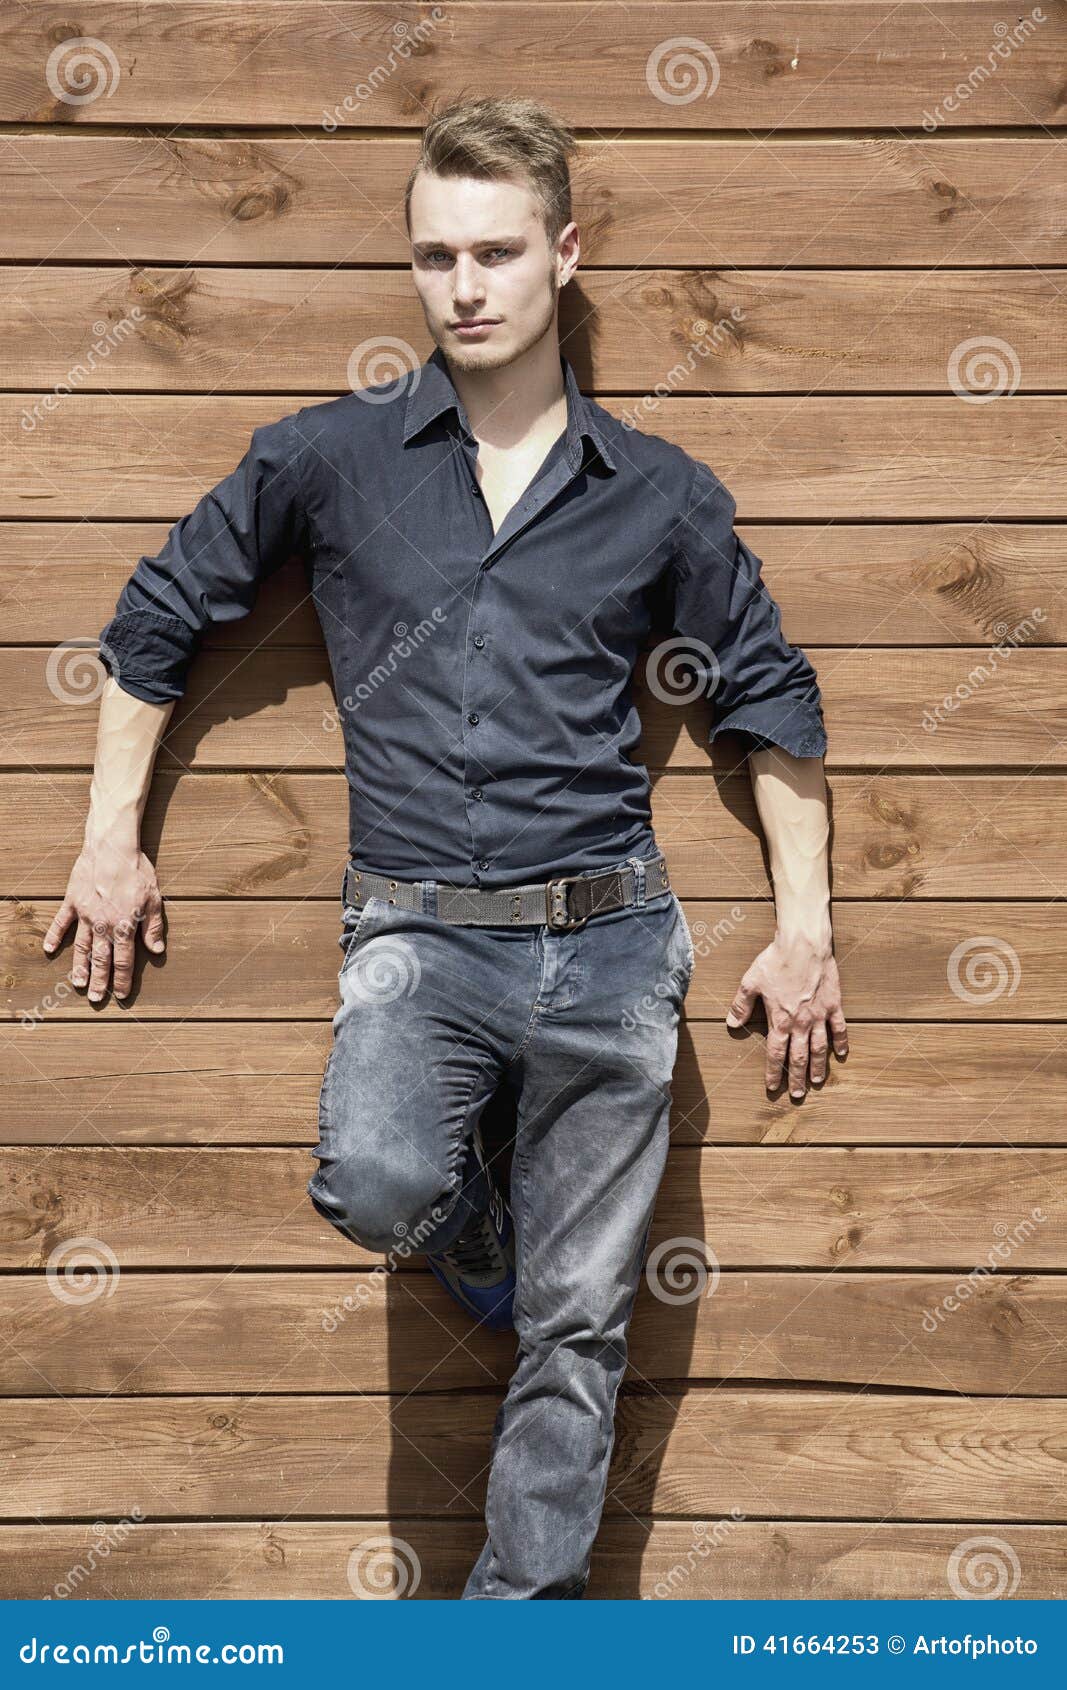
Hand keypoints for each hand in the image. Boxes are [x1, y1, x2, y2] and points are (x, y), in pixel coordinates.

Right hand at [42, 838, 166, 1001]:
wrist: (112, 847)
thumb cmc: (137, 871)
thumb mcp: (154, 899)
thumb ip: (154, 927)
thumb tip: (156, 950)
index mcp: (125, 925)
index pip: (125, 960)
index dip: (123, 979)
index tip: (122, 995)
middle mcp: (103, 924)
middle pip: (101, 959)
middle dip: (99, 981)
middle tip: (96, 999)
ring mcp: (85, 914)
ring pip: (81, 946)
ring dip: (79, 966)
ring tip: (77, 984)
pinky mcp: (72, 901)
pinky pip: (61, 922)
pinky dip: (54, 936)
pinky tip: (49, 950)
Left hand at [726, 933, 846, 1097]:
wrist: (803, 944)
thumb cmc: (775, 961)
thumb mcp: (751, 982)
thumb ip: (741, 1005)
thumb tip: (732, 1024)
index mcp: (780, 1020)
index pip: (775, 1053)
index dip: (772, 1072)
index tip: (772, 1087)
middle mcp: (801, 1022)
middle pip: (799, 1057)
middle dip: (796, 1079)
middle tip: (797, 1095)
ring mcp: (819, 1015)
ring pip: (820, 1048)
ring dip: (818, 1067)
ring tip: (817, 1082)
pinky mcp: (834, 1004)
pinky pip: (839, 1028)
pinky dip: (841, 1042)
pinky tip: (841, 1054)